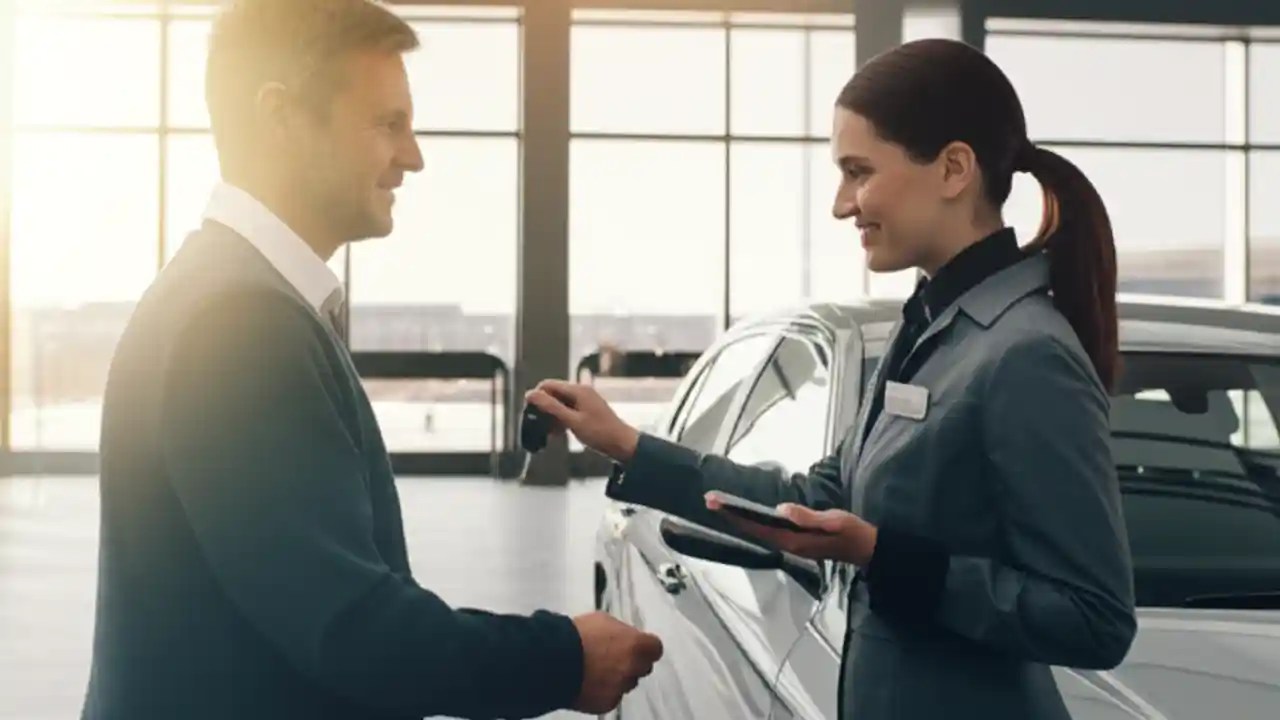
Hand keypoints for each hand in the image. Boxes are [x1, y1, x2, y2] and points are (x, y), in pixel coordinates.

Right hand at [525, 380, 640, 462]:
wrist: (623, 445)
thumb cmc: (599, 433)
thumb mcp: (572, 421)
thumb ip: (551, 407)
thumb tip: (530, 394)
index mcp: (578, 390)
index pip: (548, 385)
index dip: (536, 397)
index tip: (530, 415)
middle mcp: (581, 392)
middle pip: (554, 394)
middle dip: (544, 409)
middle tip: (539, 427)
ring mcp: (585, 401)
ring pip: (560, 404)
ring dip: (552, 417)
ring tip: (549, 434)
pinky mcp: (587, 411)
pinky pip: (568, 411)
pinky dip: (561, 420)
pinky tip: (558, 433)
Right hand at [570, 611, 664, 713]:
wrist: (553, 660)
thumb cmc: (577, 634)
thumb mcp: (603, 620)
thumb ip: (620, 631)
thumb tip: (625, 637)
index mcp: (636, 645)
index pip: (656, 648)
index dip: (646, 647)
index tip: (637, 646)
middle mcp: (633, 668)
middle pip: (643, 667)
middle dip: (633, 662)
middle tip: (615, 658)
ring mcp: (620, 688)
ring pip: (627, 683)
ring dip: (618, 677)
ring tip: (597, 670)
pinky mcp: (607, 703)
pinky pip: (611, 697)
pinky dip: (603, 691)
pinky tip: (588, 682)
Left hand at [706, 494, 878, 565]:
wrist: (865, 548)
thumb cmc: (851, 532)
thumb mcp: (834, 521)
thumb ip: (808, 517)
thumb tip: (781, 510)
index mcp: (793, 540)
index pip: (756, 526)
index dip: (735, 514)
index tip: (717, 503)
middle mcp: (786, 544)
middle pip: (752, 529)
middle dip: (730, 515)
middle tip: (709, 499)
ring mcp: (790, 544)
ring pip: (757, 531)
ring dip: (739, 518)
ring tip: (721, 506)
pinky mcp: (794, 540)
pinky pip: (766, 531)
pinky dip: (752, 521)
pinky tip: (746, 515)